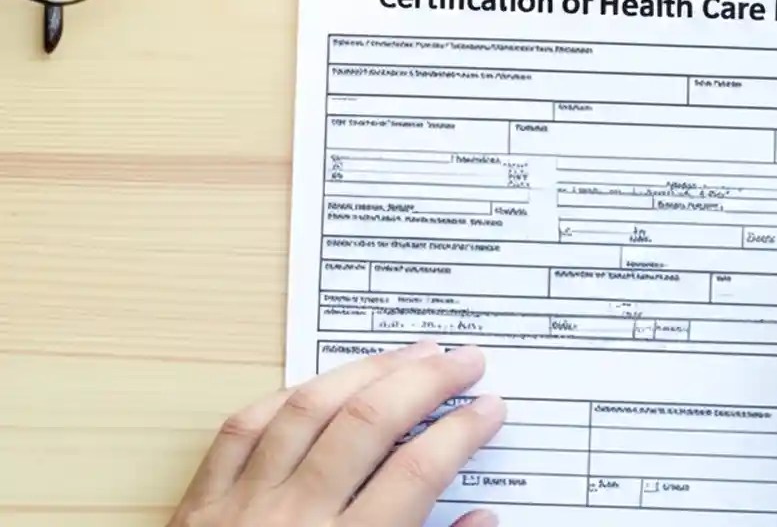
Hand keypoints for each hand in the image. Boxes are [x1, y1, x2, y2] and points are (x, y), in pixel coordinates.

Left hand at [167, 341, 505, 526]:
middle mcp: (294, 522)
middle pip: (370, 423)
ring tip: (409, 353)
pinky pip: (244, 428)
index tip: (489, 410)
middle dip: (426, 382)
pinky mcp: (200, 504)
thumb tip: (482, 520)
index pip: (419, 472)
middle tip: (464, 362)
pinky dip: (287, 398)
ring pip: (309, 409)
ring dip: (366, 371)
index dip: (462, 432)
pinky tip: (320, 384)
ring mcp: (242, 506)